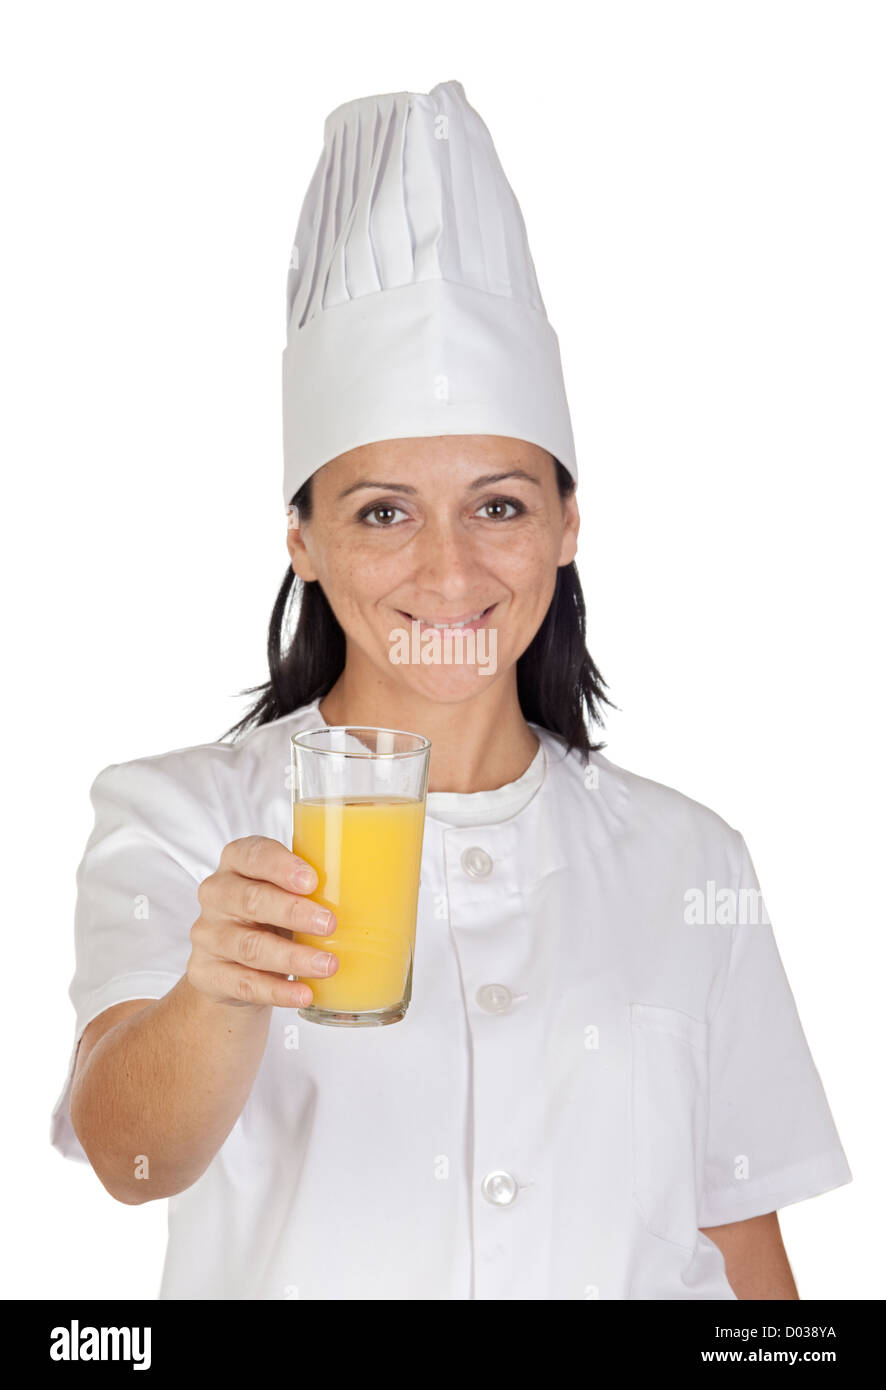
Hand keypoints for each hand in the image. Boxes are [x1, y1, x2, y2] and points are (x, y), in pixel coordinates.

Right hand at [188, 835, 338, 1007]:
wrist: (234, 966)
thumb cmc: (272, 916)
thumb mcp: (287, 893)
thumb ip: (316, 884)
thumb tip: (389, 883)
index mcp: (237, 862)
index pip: (251, 854)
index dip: (280, 866)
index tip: (312, 880)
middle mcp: (217, 894)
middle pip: (250, 900)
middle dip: (293, 912)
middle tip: (330, 923)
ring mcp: (208, 935)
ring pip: (249, 946)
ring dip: (292, 957)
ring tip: (329, 965)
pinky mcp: (207, 972)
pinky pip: (244, 983)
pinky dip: (278, 990)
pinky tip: (305, 993)